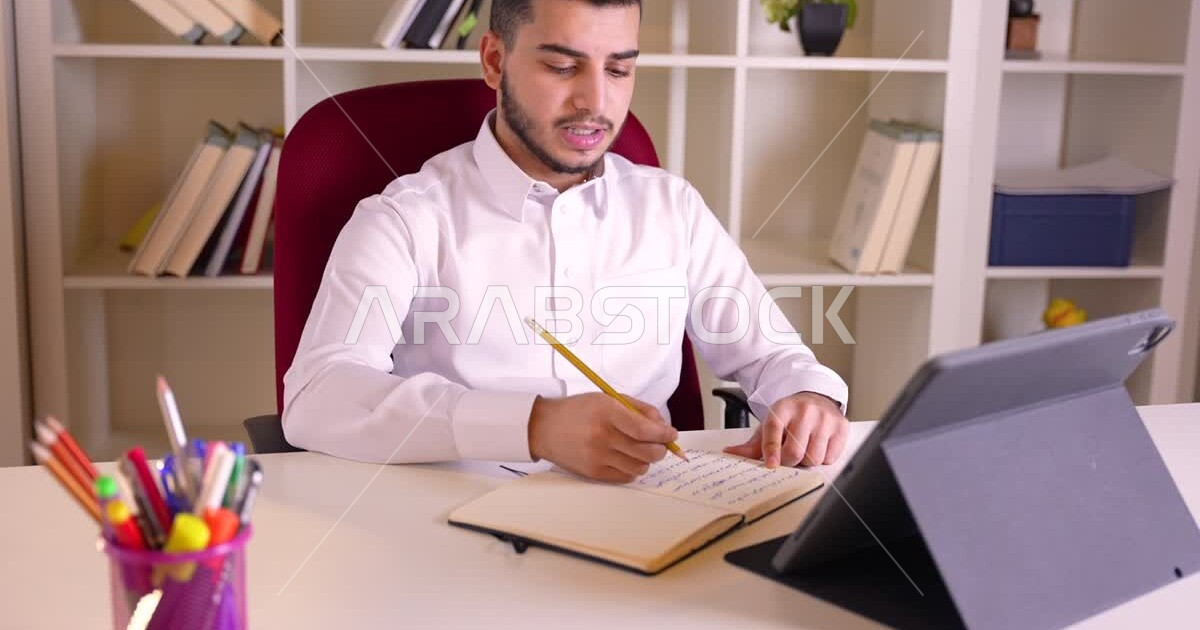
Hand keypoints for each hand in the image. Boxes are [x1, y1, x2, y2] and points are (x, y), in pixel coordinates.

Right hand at [528, 393, 677, 482]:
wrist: (544, 428)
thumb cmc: (579, 410)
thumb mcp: (607, 398)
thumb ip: (638, 408)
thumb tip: (663, 426)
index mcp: (606, 412)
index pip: (645, 430)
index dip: (664, 434)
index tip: (672, 434)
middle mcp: (602, 437)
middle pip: (647, 452)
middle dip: (661, 448)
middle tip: (660, 443)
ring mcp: (597, 458)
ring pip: (640, 467)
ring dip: (647, 460)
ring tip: (639, 450)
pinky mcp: (593, 473)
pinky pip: (626, 477)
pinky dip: (633, 468)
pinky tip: (626, 458)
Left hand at [723, 392, 847, 467]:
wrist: (815, 398)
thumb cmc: (790, 417)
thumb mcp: (770, 425)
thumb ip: (752, 443)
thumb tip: (730, 452)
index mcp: (782, 409)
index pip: (774, 431)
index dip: (771, 450)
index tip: (771, 464)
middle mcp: (805, 410)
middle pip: (795, 451)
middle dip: (789, 461)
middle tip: (789, 456)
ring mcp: (825, 418)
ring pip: (813, 457)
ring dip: (807, 460)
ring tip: (805, 446)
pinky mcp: (841, 426)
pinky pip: (830, 457)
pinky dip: (823, 458)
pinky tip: (819, 445)